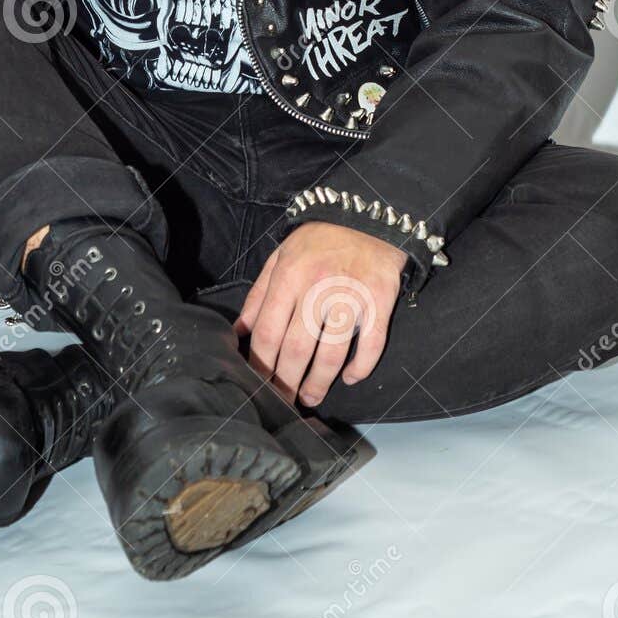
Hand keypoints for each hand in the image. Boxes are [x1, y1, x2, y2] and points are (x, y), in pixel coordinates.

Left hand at [233, 221, 405, 407]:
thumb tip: (239, 331)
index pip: (268, 332)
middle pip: (297, 349)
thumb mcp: (280, 257)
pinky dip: (361, 367)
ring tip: (310, 397)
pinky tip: (350, 378)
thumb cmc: (319, 241)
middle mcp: (318, 288)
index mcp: (289, 277)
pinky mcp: (379, 301)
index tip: (259, 384)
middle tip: (283, 401)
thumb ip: (259, 294)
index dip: (261, 365)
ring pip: (332, 353)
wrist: (368, 217)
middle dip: (287, 382)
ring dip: (319, 382)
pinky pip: (371, 344)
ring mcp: (351, 296)